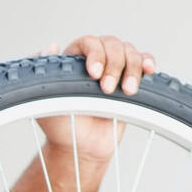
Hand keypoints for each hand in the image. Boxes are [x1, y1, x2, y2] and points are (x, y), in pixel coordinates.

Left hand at [35, 35, 155, 163]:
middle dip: (114, 65)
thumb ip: (43, 75)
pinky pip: (144, 61)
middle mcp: (96, 60)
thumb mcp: (43, 101)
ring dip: (132, 68)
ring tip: (127, 92)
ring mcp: (115, 69)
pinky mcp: (131, 80)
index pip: (88, 43)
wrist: (81, 149)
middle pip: (112, 44)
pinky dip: (147, 63)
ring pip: (129, 51)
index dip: (94, 54)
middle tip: (107, 90)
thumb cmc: (61, 126)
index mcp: (74, 60)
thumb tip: (50, 48)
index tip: (93, 74)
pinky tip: (148, 70)